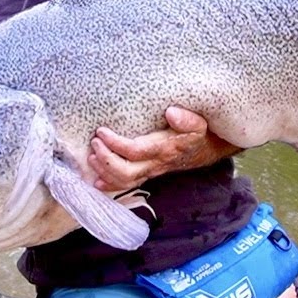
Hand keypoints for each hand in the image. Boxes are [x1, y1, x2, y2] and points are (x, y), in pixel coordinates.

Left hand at [90, 105, 240, 191]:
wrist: (206, 148)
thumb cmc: (198, 133)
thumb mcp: (199, 123)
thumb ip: (187, 119)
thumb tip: (171, 113)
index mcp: (164, 150)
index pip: (135, 151)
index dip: (116, 144)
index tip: (101, 131)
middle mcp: (155, 164)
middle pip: (126, 172)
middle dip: (106, 160)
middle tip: (94, 144)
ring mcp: (150, 171)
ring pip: (125, 181)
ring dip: (105, 172)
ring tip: (91, 158)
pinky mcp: (147, 174)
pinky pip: (127, 185)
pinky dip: (110, 185)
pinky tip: (96, 181)